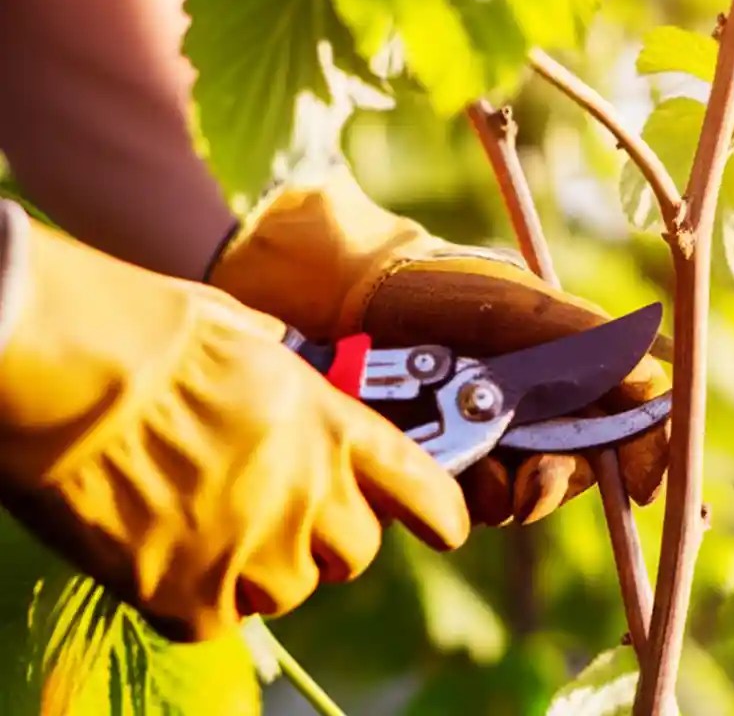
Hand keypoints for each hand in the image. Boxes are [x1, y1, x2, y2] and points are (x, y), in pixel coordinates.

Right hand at [0, 201, 468, 641]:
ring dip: (262, 567)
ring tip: (207, 522)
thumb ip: (294, 376)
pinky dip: (199, 595)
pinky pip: (220, 617)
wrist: (71, 372)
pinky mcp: (196, 598)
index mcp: (339, 430)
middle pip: (356, 551)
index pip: (425, 490)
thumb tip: (293, 373)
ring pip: (290, 589)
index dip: (440, 514)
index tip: (446, 527)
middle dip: (328, 536)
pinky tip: (165, 551)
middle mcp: (316, 498)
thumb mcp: (254, 337)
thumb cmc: (154, 333)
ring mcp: (259, 553)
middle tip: (281, 511)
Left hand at [206, 164, 670, 523]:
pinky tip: (442, 464)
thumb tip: (651, 384)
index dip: (642, 456)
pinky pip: (468, 505)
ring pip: (523, 497)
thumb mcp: (514, 307)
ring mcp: (486, 440)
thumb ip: (584, 342)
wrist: (342, 301)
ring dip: (508, 491)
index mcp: (565, 368)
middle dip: (559, 482)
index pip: (624, 422)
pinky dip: (462, 493)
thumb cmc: (433, 288)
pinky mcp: (440, 466)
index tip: (643, 486)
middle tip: (532, 481)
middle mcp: (532, 409)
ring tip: (477, 464)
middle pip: (577, 471)